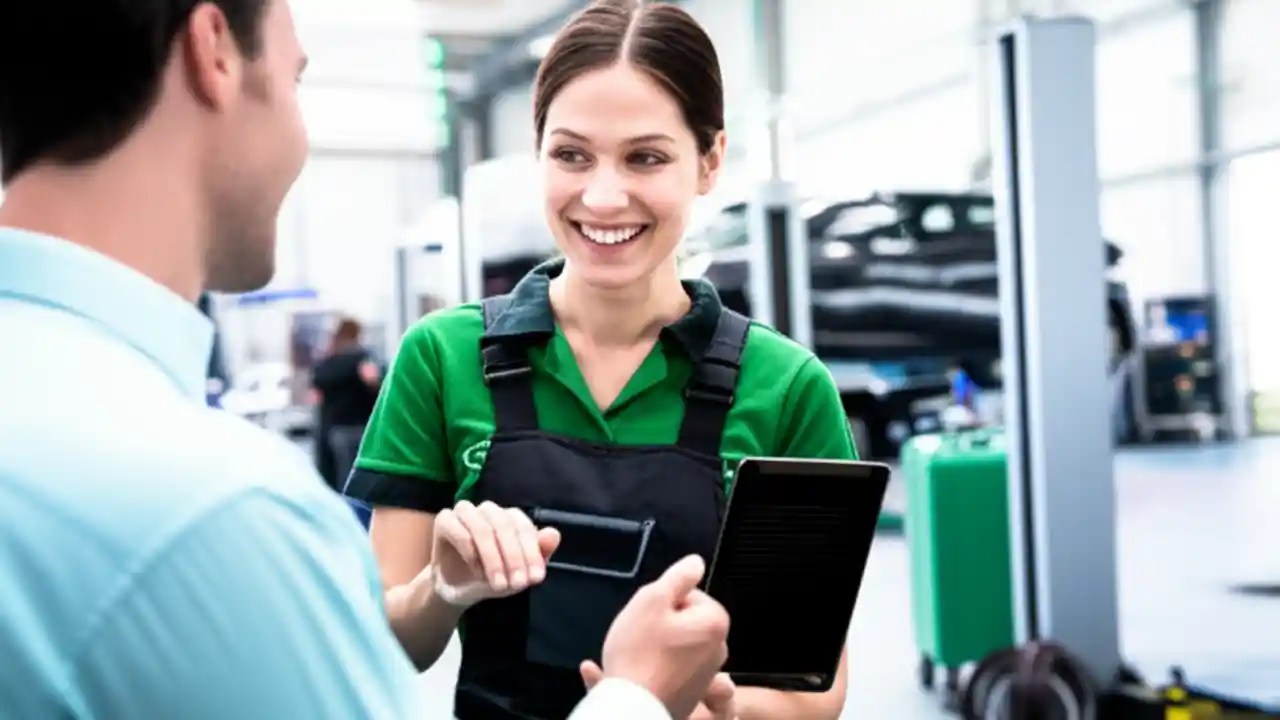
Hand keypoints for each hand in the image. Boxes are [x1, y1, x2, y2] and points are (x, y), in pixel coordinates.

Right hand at [428, 500, 559, 607]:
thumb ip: (538, 553)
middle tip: (516, 585)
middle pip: (504, 525)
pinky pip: (458, 531)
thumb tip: (553, 534)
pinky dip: (470, 553)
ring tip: (498, 585)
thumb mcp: (518, 572)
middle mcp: (488, 509)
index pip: (524, 526)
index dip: (531, 552)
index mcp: (509, 517)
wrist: (459, 591)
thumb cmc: (492, 576)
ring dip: (493, 558)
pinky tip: (477, 572)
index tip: (534, 579)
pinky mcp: (444, 520)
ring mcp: (465, 512)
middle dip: (513, 557)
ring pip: (482, 528)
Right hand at [578, 555, 729, 719]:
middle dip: (661, 624)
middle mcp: (718, 649)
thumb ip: (677, 576)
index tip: (650, 616)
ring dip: (656, 645)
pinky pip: (672, 668)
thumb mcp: (652, 600)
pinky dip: (656, 667)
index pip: (688, 595)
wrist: (631, 707)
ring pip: (677, 644)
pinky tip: (640, 671)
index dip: (663, 602)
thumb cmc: (639, 654)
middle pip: (684, 620)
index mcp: (714, 622)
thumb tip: (696, 562)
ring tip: (637, 656)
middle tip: (641, 635)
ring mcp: (706, 674)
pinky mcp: (691, 693)